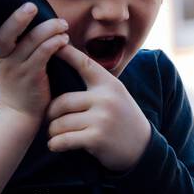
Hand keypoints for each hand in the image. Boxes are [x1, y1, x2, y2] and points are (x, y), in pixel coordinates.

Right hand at [0, 3, 69, 122]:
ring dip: (49, 28)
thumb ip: (12, 42)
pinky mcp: (32, 77)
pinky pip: (44, 54)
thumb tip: (27, 14)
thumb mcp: (6, 62)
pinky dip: (55, 43)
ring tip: (62, 23)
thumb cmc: (17, 82)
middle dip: (18, 18)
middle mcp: (3, 58)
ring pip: (31, 41)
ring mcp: (16, 68)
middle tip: (31, 6)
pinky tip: (63, 39)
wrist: (19, 114)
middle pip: (5, 35)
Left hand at [44, 44, 151, 172]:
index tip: (54, 45)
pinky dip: (55, 144)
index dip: (67, 53)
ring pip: (60, 123)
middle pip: (61, 102)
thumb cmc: (122, 120)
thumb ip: (95, 85)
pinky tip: (55, 145)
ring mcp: (102, 118)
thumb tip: (68, 67)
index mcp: (109, 84)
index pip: (84, 64)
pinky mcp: (97, 138)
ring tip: (54, 135)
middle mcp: (105, 98)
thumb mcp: (115, 95)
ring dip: (52, 132)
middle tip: (50, 120)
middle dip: (51, 113)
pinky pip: (64, 139)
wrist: (143, 148)